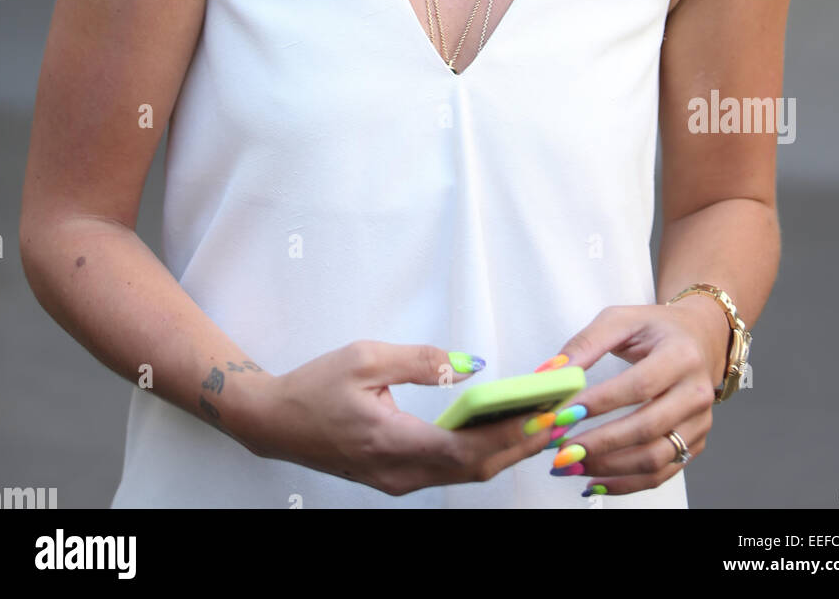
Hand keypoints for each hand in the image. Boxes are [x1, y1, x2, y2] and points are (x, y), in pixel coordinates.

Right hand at [238, 339, 557, 496]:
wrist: (273, 421)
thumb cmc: (315, 386)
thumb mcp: (365, 357)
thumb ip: (421, 361)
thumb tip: (471, 366)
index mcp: (390, 443)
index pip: (466, 449)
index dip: (512, 435)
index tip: (548, 416)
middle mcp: (399, 473)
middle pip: (476, 469)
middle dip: (524, 443)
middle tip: (565, 417)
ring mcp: (398, 481)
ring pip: (466, 473)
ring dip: (507, 449)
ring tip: (546, 419)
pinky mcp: (397, 476)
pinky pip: (450, 469)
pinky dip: (482, 451)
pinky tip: (504, 428)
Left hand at [531, 301, 728, 495]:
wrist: (701, 339)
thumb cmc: (656, 329)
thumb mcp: (621, 320)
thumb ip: (585, 343)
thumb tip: (550, 374)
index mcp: (681, 355)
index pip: (639, 385)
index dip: (599, 403)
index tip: (563, 415)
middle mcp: (696, 392)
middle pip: (647, 428)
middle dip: (599, 444)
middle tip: (561, 451)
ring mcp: (699, 422)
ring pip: (655, 458)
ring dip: (609, 467)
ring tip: (571, 465)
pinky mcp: (695, 443)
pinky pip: (661, 472)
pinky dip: (626, 483)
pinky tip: (595, 480)